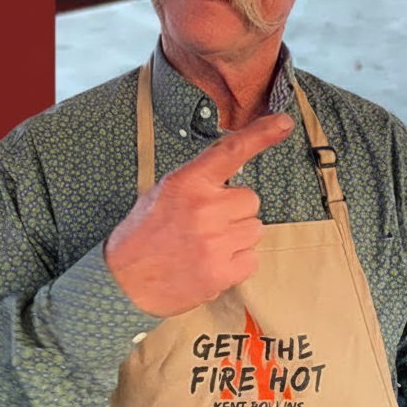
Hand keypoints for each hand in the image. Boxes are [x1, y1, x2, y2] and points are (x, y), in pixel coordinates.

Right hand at [104, 113, 295, 316]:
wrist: (123, 283)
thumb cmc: (144, 235)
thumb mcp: (164, 193)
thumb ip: (200, 182)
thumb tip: (235, 176)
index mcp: (187, 183)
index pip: (231, 151)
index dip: (261, 135)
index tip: (284, 122)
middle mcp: (204, 208)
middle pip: (251, 200)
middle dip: (235, 211)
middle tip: (206, 225)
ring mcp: (214, 242)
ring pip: (255, 229)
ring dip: (237, 237)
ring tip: (205, 246)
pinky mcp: (221, 272)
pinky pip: (252, 258)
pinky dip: (236, 263)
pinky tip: (211, 264)